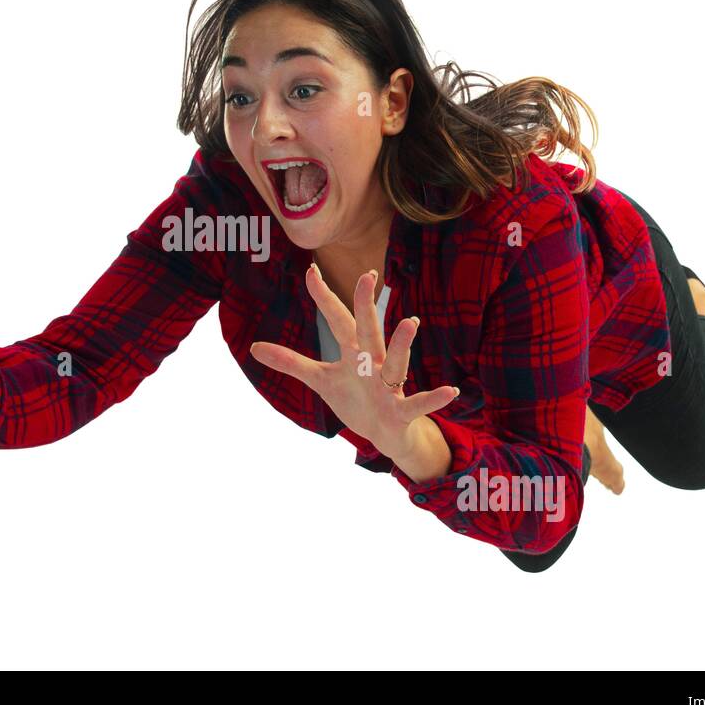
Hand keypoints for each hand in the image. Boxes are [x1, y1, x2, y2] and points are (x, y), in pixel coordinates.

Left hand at [249, 264, 458, 460]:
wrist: (384, 433)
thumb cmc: (354, 398)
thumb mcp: (320, 379)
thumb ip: (291, 362)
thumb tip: (253, 347)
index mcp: (354, 352)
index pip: (337, 319)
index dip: (323, 298)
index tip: (310, 271)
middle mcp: (374, 361)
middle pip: (368, 329)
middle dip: (366, 305)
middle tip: (368, 276)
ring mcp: (389, 384)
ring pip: (397, 361)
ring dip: (402, 343)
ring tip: (410, 323)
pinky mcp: (401, 409)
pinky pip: (418, 403)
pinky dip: (434, 398)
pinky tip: (451, 391)